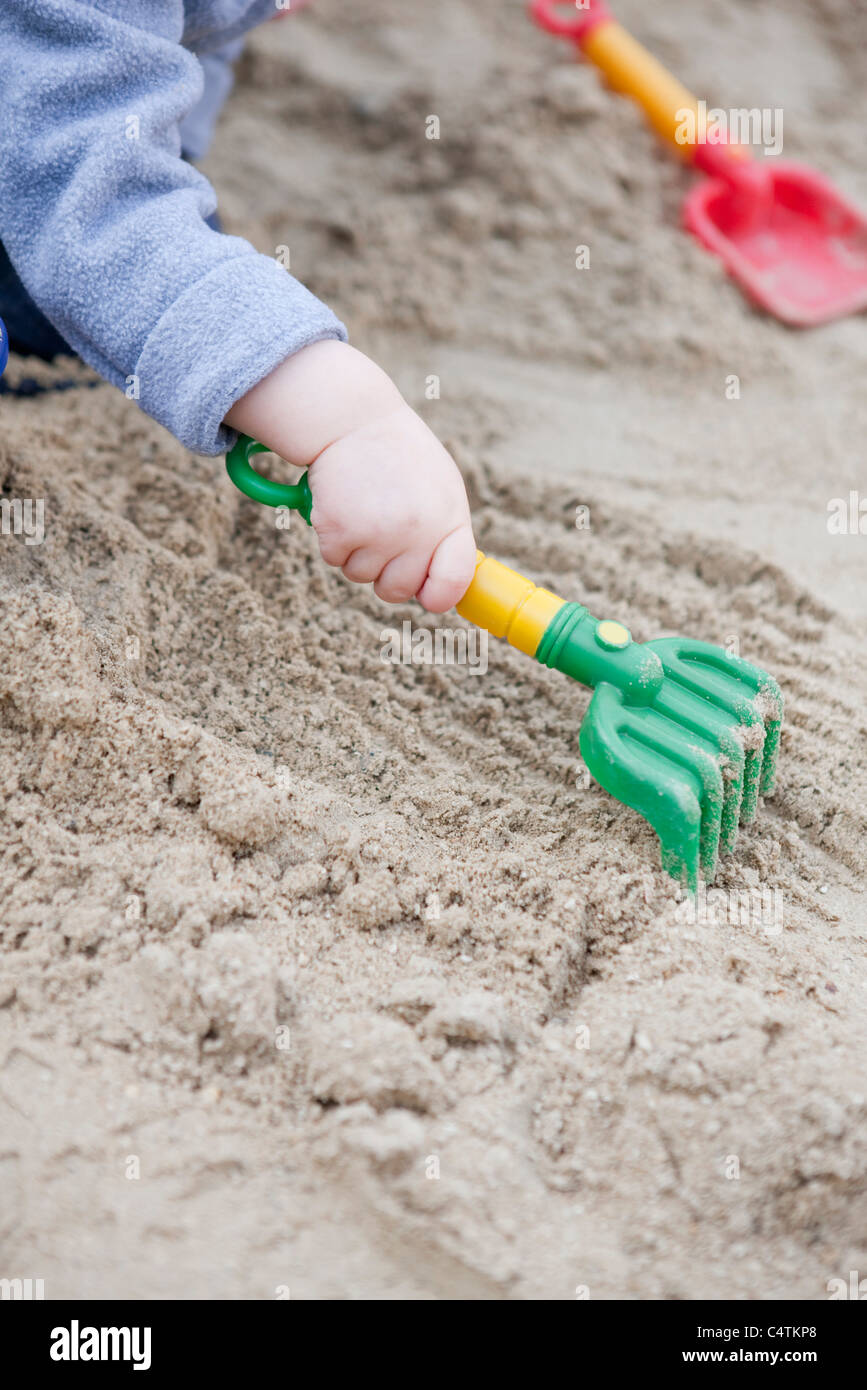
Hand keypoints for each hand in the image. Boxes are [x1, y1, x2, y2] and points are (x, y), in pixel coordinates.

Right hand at [225, 341, 475, 612]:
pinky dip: (332, 539)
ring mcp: (377, 534)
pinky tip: (341, 505)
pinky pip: (333, 559)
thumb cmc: (400, 455)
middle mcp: (417, 533)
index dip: (437, 595)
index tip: (426, 593)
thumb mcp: (441, 489)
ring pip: (360, 576)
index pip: (452, 584)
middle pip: (397, 590)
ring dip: (355, 551)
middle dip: (385, 572)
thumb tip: (442, 585)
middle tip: (380, 533)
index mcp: (449, 521)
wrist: (352, 418)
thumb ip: (445, 534)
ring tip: (362, 508)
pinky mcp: (339, 531)